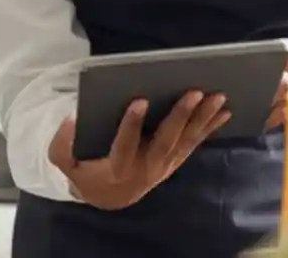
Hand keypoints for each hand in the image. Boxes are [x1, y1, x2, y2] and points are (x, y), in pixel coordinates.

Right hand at [48, 91, 231, 210]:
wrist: (110, 195)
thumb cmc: (86, 170)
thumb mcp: (64, 161)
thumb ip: (63, 143)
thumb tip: (73, 119)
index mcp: (117, 167)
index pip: (124, 145)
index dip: (131, 125)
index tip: (139, 100)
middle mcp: (145, 168)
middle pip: (165, 142)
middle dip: (180, 116)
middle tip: (194, 92)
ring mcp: (164, 165)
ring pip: (185, 141)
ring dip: (203, 119)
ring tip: (217, 97)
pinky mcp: (175, 160)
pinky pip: (194, 143)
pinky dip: (210, 127)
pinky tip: (224, 111)